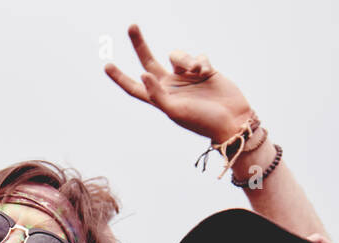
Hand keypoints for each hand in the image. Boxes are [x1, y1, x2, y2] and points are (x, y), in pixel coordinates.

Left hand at [104, 24, 252, 143]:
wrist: (231, 119)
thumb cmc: (202, 121)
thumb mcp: (175, 111)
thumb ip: (157, 95)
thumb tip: (143, 73)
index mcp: (160, 98)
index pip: (135, 87)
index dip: (120, 77)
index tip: (107, 65)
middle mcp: (170, 86)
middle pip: (148, 60)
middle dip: (139, 44)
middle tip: (131, 26)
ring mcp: (186, 77)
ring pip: (176, 55)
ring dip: (185, 59)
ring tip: (196, 72)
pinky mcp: (203, 70)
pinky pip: (197, 57)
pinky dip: (201, 62)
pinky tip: (208, 74)